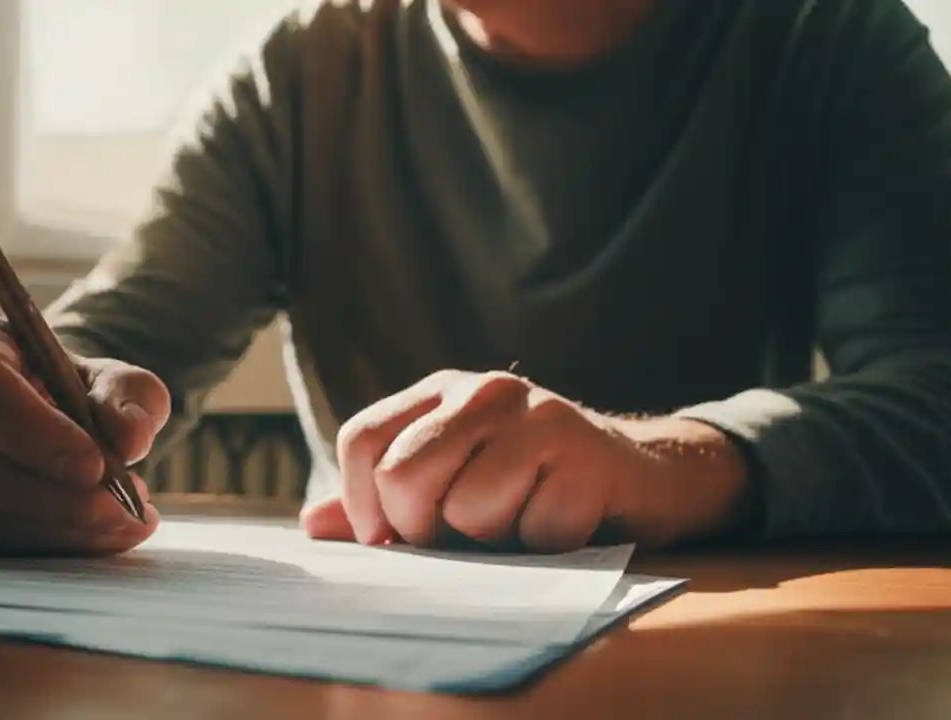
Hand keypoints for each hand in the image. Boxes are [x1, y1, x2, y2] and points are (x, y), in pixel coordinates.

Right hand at [0, 312, 170, 556]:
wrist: (15, 409)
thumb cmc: (58, 386)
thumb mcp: (102, 375)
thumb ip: (128, 395)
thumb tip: (130, 437)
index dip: (31, 431)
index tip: (96, 465)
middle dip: (53, 499)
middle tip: (124, 512)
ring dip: (53, 529)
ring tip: (121, 525)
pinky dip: (35, 548)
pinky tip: (87, 539)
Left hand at [301, 370, 748, 550]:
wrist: (639, 475)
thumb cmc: (529, 487)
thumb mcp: (449, 486)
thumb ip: (380, 503)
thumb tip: (311, 523)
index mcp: (438, 392)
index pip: (362, 439)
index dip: (362, 504)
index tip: (388, 539)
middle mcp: (483, 389)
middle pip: (405, 476)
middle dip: (425, 531)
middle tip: (465, 533)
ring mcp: (536, 413)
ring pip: (470, 511)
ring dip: (496, 542)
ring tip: (525, 516)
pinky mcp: (584, 450)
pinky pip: (535, 532)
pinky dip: (547, 547)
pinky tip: (567, 519)